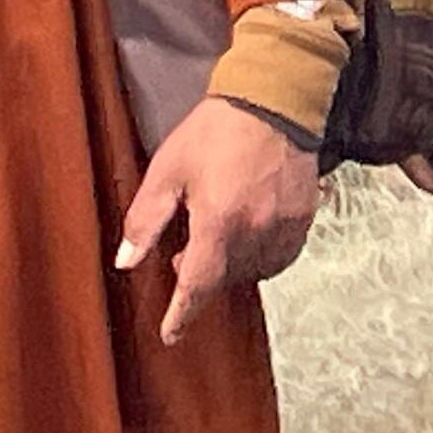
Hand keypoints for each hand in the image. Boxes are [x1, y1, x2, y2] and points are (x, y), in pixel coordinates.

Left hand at [118, 97, 319, 346]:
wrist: (275, 98)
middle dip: (203, 276)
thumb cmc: (215, 131)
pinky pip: (284, 253)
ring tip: (220, 241)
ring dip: (234, 267)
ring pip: (258, 269)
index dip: (182, 314)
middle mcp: (256, 230)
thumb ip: (145, 219)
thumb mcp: (167, 170)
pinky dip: (265, 256)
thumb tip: (126, 261)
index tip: (171, 334)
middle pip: (227, 278)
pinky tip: (251, 236)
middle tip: (185, 253)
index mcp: (218, 222)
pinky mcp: (306, 213)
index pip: (198, 285)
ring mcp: (286, 223)